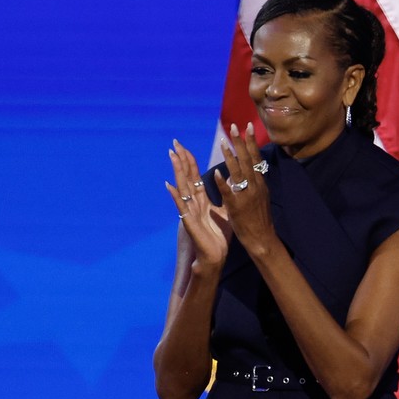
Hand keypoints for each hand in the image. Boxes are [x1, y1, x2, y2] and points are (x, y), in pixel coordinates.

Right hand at [167, 139, 229, 268]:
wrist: (215, 255)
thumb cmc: (218, 235)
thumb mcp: (224, 210)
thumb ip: (224, 195)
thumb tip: (229, 179)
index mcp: (201, 200)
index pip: (194, 176)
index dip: (189, 161)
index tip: (183, 146)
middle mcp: (193, 203)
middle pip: (186, 177)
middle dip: (181, 160)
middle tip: (174, 143)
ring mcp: (189, 211)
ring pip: (182, 187)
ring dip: (177, 171)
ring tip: (172, 156)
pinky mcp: (189, 222)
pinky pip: (181, 206)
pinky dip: (175, 196)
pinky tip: (169, 186)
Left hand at [219, 122, 278, 255]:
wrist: (262, 238)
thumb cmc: (259, 219)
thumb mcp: (259, 196)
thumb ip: (253, 182)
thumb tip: (248, 169)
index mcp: (260, 183)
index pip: (255, 158)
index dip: (250, 142)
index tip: (246, 126)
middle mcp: (255, 186)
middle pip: (247, 161)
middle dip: (240, 143)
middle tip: (233, 127)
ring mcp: (246, 196)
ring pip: (238, 173)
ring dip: (231, 157)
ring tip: (224, 143)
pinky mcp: (237, 207)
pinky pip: (229, 193)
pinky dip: (223, 183)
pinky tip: (216, 173)